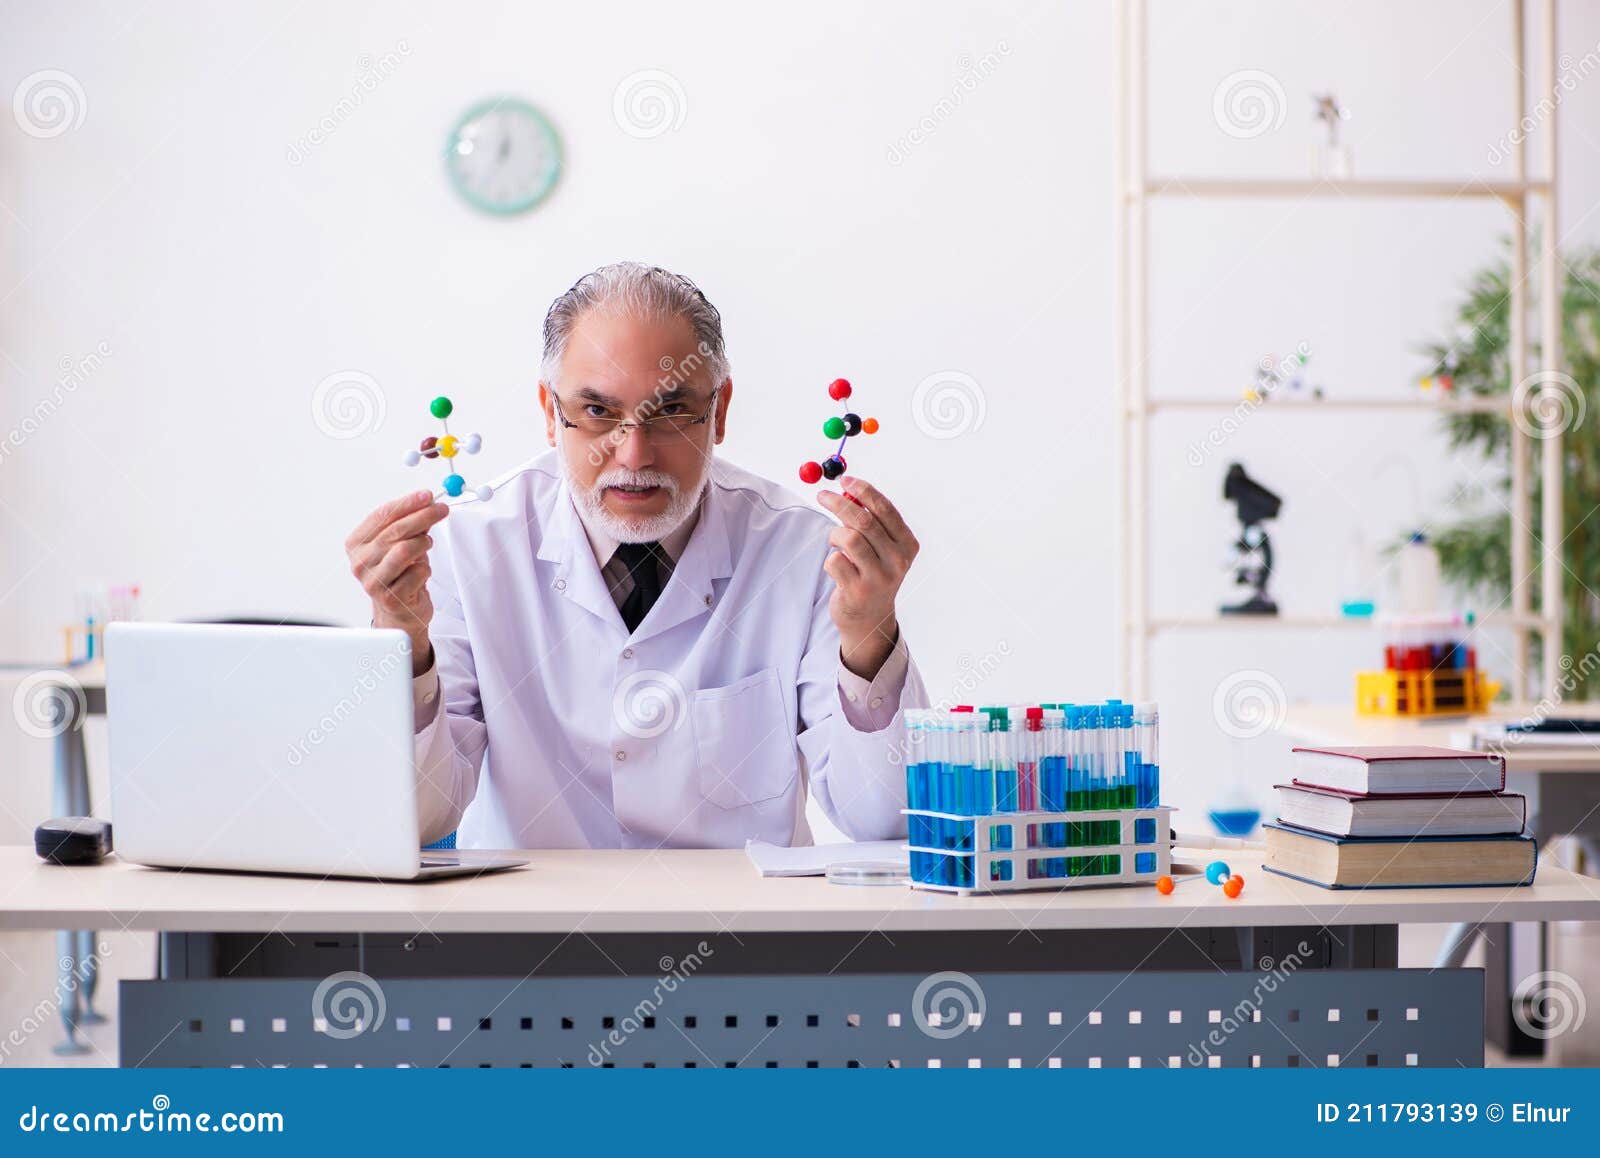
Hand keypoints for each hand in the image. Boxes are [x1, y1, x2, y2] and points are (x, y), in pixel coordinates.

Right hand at [345, 490, 449, 675]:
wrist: (400, 611)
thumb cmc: (399, 573)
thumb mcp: (400, 543)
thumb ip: (410, 524)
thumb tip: (427, 502)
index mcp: (356, 544)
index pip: (382, 515)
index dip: (407, 503)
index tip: (427, 495)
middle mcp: (360, 562)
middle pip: (394, 531)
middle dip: (422, 516)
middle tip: (441, 510)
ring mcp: (373, 582)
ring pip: (405, 550)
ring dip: (423, 543)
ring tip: (427, 545)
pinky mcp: (390, 598)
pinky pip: (417, 572)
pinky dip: (426, 568)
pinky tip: (421, 572)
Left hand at [817, 476, 917, 679]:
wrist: (870, 618)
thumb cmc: (872, 572)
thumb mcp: (881, 547)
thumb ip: (870, 520)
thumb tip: (846, 491)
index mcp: (907, 544)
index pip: (885, 510)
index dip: (863, 491)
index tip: (844, 480)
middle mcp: (897, 561)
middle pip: (864, 521)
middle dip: (839, 503)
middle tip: (822, 495)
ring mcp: (879, 577)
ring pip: (848, 538)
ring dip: (834, 535)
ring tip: (835, 542)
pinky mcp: (858, 591)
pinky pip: (835, 561)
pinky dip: (831, 559)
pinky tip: (838, 568)